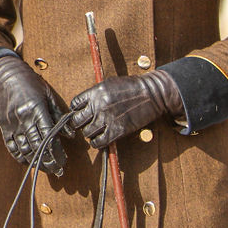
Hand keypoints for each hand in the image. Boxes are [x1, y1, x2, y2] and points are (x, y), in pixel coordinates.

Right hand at [0, 51, 67, 174]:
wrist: (5, 77)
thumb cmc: (31, 84)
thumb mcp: (49, 95)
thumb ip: (60, 114)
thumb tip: (71, 134)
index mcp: (36, 109)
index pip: (48, 136)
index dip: (56, 151)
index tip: (64, 161)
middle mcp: (23, 118)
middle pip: (37, 146)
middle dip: (48, 161)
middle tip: (58, 170)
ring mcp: (12, 124)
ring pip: (24, 149)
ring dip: (36, 162)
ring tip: (47, 169)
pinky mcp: (4, 127)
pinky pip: (12, 147)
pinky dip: (21, 157)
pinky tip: (29, 162)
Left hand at [68, 70, 183, 149]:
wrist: (152, 93)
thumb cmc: (133, 87)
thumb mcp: (110, 84)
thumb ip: (96, 94)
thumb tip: (85, 104)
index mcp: (95, 92)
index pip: (75, 105)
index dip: (77, 110)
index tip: (81, 113)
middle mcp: (98, 106)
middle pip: (77, 121)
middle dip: (80, 123)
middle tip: (87, 124)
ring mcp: (107, 119)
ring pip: (87, 133)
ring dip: (90, 133)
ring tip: (96, 131)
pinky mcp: (117, 130)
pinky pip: (98, 142)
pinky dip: (97, 143)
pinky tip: (101, 139)